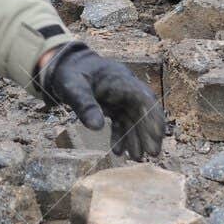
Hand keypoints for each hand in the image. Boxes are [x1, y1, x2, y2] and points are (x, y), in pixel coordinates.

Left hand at [38, 41, 164, 160]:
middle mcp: (125, 88)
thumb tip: (96, 127)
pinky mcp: (114, 106)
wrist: (65, 66)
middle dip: (149, 132)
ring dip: (137, 137)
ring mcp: (120, 98)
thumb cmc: (70, 72)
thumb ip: (84, 105)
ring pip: (134, 119)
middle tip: (152, 154)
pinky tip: (119, 151)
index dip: (153, 117)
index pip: (144, 98)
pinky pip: (122, 122)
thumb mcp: (73, 87)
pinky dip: (122, 136)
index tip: (158, 136)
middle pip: (143, 111)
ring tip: (136, 157)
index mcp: (120, 80)